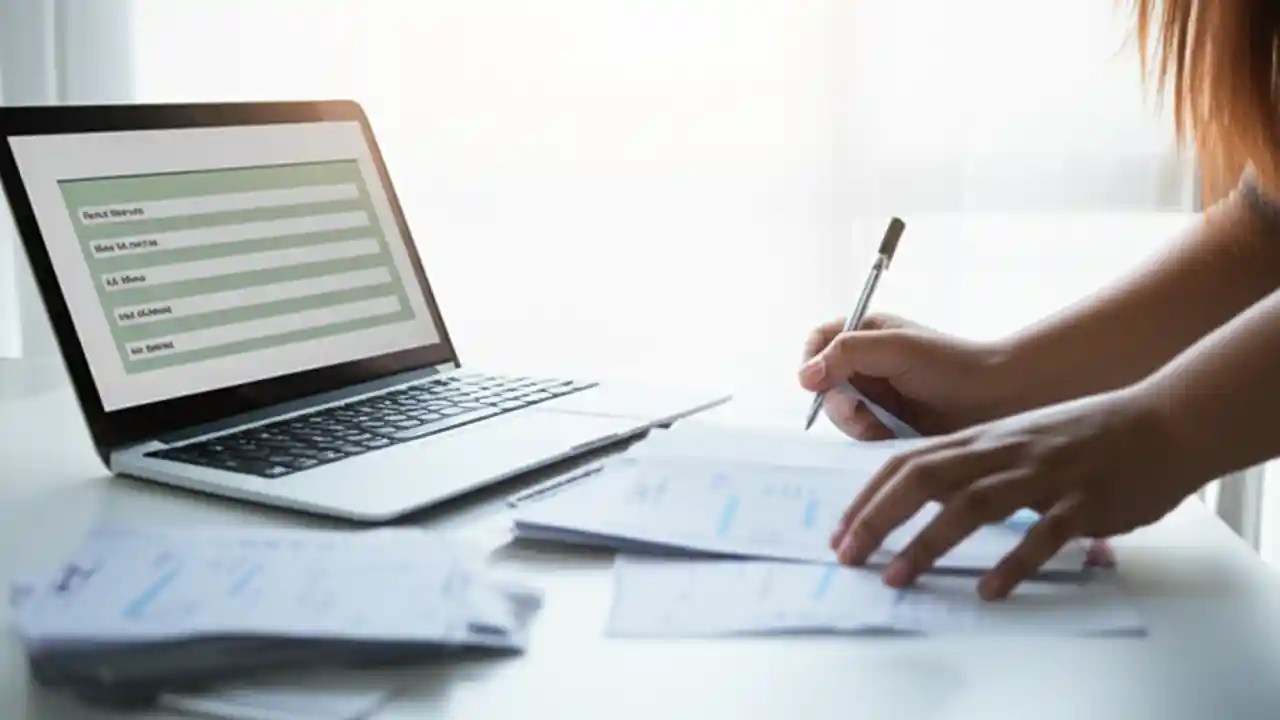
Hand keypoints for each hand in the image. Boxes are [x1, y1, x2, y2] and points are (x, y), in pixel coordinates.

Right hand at [799, 313, 1014, 438]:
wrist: (1000, 400)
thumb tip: (804, 377)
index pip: (818, 341)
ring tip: (887, 427)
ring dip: (858, 424)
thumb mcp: (897, 349)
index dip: (811, 362)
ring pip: (841, 413)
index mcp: (868, 332)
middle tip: (866, 414)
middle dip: (840, 403)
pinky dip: (871, 437)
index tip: (816, 384)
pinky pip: (861, 433)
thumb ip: (848, 354)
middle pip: (824, 384)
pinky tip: (894, 436)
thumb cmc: (953, 367)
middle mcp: (868, 362)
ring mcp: (877, 394)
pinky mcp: (888, 423)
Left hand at [828, 386, 1206, 598]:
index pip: (907, 461)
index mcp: (982, 438)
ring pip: (970, 504)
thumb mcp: (1015, 438)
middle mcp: (1003, 452)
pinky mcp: (1082, 501)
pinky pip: (1042, 534)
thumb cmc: (1085, 435)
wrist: (1161, 422)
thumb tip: (923, 492)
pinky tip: (989, 590)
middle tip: (848, 555)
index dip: (868, 496)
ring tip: (896, 577)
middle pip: (924, 478)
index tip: (841, 531)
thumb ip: (972, 462)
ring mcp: (1042, 475)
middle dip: (878, 518)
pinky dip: (1012, 563)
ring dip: (927, 543)